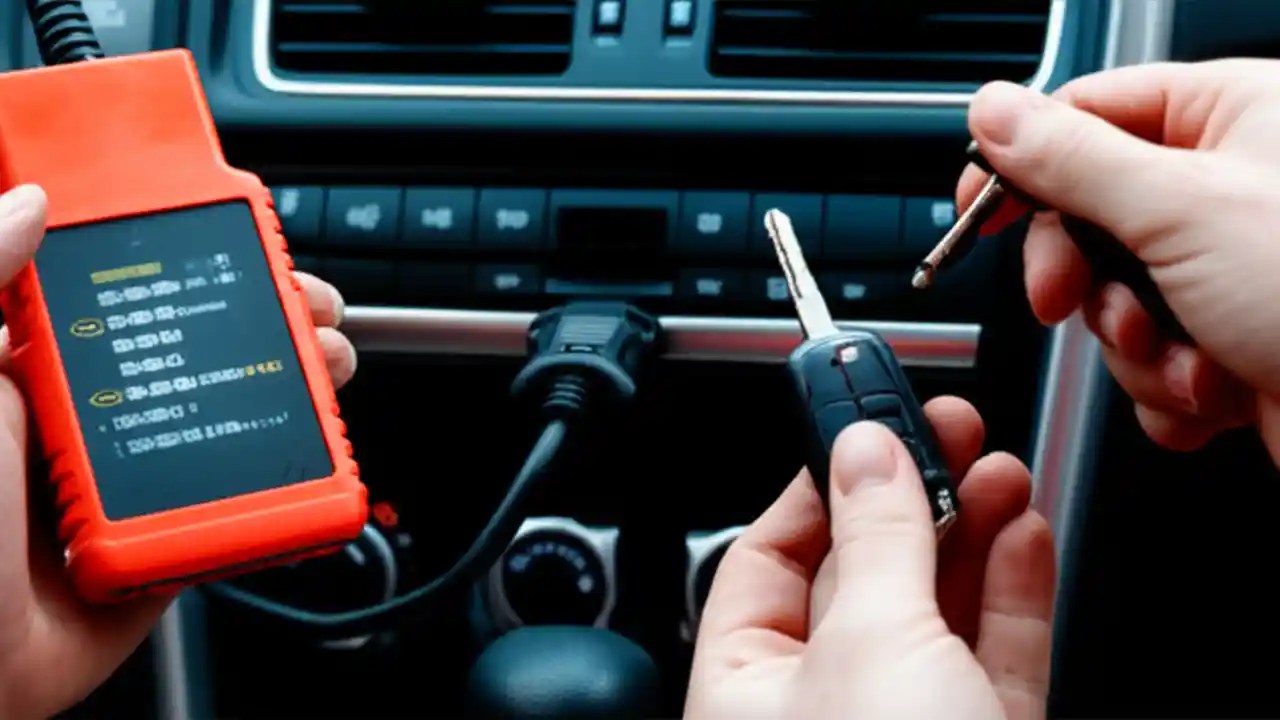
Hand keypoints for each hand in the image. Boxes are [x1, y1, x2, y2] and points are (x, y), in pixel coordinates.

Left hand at [0, 185, 359, 718]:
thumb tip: (31, 202)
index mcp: (42, 370)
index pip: (133, 293)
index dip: (198, 260)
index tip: (247, 240)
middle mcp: (97, 417)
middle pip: (205, 348)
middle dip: (274, 320)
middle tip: (314, 307)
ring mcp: (141, 479)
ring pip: (238, 417)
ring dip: (300, 389)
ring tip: (332, 367)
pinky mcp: (174, 537)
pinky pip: (246, 496)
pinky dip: (294, 477)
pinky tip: (319, 456)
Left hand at [685, 397, 1054, 719]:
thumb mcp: (871, 643)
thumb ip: (875, 540)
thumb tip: (866, 454)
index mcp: (745, 688)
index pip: (766, 560)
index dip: (817, 488)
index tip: (860, 428)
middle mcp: (820, 705)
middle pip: (861, 576)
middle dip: (912, 498)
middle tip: (946, 430)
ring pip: (936, 613)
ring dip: (973, 532)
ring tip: (996, 468)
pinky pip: (994, 657)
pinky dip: (1013, 594)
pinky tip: (1022, 535)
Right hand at [956, 60, 1279, 459]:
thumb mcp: (1179, 211)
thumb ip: (1069, 159)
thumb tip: (994, 111)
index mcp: (1233, 115)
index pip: (1087, 114)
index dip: (1022, 165)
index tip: (977, 211)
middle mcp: (1233, 186)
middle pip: (1089, 217)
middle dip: (1084, 280)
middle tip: (1070, 301)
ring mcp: (1234, 268)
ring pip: (1115, 298)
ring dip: (1138, 346)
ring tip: (1191, 360)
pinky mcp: (1236, 338)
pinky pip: (1153, 354)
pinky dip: (1171, 386)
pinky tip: (1219, 391)